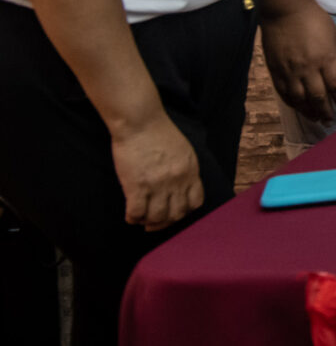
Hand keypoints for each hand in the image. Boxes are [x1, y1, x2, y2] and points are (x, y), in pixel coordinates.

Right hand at [111, 113, 205, 231]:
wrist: (141, 122)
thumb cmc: (159, 134)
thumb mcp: (183, 151)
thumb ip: (184, 171)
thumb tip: (180, 190)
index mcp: (190, 171)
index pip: (196, 202)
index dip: (185, 211)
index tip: (174, 212)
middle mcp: (177, 180)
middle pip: (177, 214)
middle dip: (166, 222)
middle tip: (154, 223)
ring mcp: (158, 184)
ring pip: (157, 217)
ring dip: (149, 222)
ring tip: (142, 219)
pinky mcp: (137, 185)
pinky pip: (136, 212)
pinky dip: (133, 218)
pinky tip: (130, 215)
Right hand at [260, 3, 335, 122]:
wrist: (286, 11)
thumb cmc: (315, 21)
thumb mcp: (335, 37)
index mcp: (326, 59)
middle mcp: (309, 69)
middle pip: (318, 97)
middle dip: (326, 112)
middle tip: (329, 121)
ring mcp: (290, 72)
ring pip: (300, 100)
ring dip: (309, 112)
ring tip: (315, 119)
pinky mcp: (276, 71)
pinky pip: (284, 93)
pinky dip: (292, 103)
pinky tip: (298, 107)